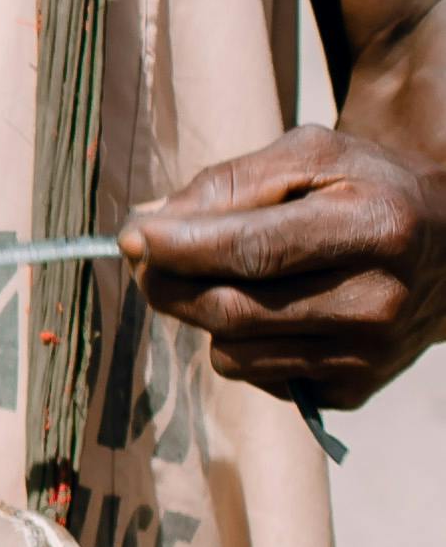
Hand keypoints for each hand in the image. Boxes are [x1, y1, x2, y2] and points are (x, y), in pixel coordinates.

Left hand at [126, 134, 445, 409]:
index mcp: (374, 226)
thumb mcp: (314, 155)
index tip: (132, 236)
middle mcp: (377, 300)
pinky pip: (255, 377)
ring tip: (227, 276)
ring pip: (232, 352)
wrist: (445, 250)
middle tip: (146, 257)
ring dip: (204, 313)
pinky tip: (273, 310)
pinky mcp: (353, 390)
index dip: (183, 247)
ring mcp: (367, 355)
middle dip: (170, 282)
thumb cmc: (366, 189)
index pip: (256, 249)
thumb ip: (233, 181)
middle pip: (232, 308)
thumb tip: (151, 224)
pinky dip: (241, 344)